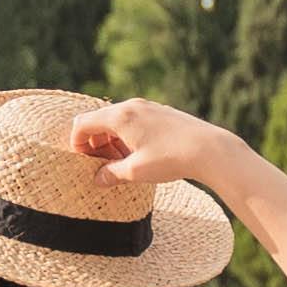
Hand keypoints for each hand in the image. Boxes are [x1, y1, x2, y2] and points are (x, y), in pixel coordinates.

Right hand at [66, 98, 231, 204]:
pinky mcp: (161, 113)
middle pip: (99, 120)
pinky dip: (128, 136)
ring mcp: (148, 107)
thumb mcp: (136, 172)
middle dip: (95, 144)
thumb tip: (97, 180)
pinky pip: (134, 121)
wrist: (209, 149)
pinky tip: (140, 156)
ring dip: (112, 141)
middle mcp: (131, 106)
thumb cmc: (170, 159)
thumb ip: (112, 174)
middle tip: (104, 166)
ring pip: (117, 121)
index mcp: (120, 117)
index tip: (85, 162)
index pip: (83, 123)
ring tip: (122, 164)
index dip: (77, 144)